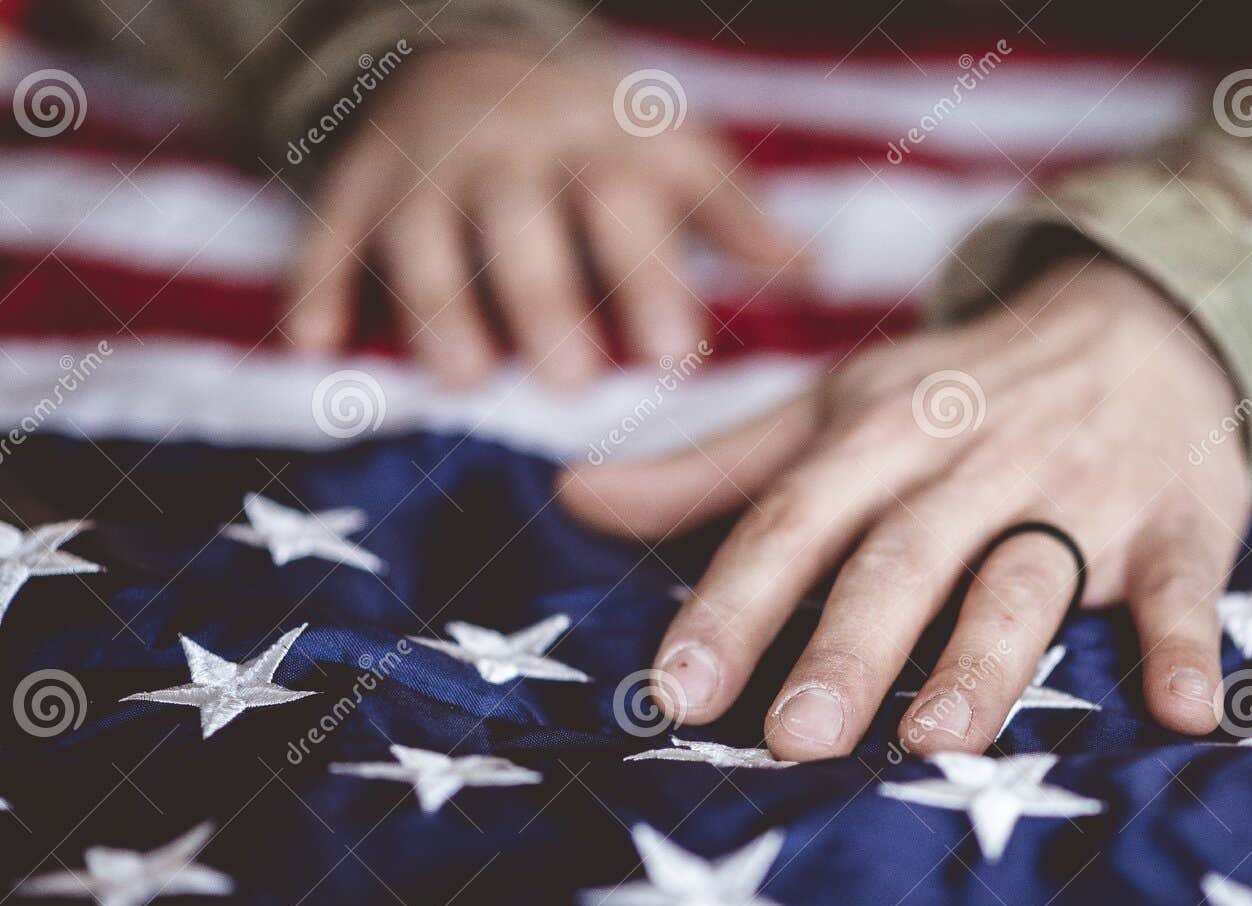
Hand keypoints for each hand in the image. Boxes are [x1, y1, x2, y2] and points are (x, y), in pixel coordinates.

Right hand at [284, 48, 796, 388]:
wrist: (469, 54)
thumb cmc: (596, 138)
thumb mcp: (673, 155)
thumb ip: (735, 217)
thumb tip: (814, 273)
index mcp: (600, 147)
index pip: (627, 208)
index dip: (651, 280)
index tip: (678, 356)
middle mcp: (513, 152)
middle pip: (525, 224)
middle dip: (546, 300)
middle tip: (569, 382)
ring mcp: (429, 165)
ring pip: (425, 232)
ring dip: (438, 302)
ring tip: (461, 378)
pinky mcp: (358, 181)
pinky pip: (331, 231)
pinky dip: (318, 286)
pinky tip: (314, 350)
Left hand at [559, 259, 1251, 760]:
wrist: (1136, 316)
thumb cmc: (959, 389)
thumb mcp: (834, 410)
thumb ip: (714, 468)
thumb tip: (575, 497)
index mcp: (880, 430)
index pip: (794, 517)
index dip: (732, 600)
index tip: (677, 689)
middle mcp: (974, 459)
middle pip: (902, 556)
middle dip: (847, 647)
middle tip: (791, 739)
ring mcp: (1081, 490)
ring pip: (1028, 573)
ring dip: (987, 655)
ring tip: (940, 739)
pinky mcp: (1179, 520)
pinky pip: (1186, 584)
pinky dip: (1188, 644)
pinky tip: (1185, 711)